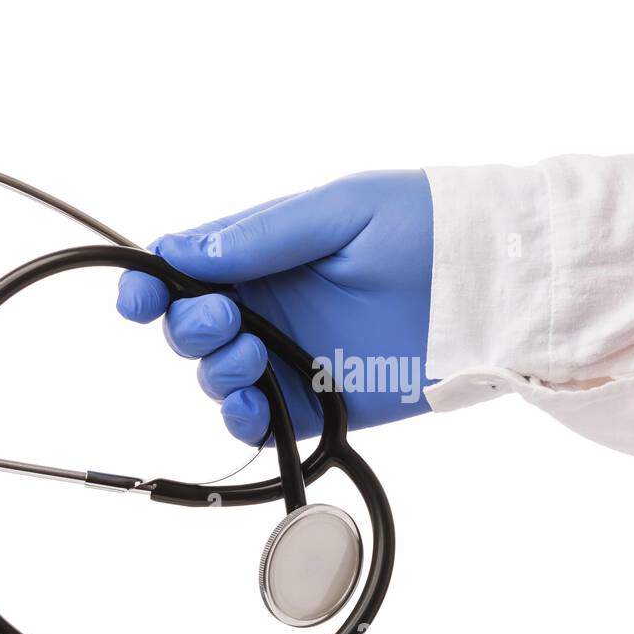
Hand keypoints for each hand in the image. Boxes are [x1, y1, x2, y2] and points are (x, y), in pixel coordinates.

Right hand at [116, 170, 433, 443]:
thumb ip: (264, 235)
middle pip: (191, 326)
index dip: (153, 283)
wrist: (494, 286)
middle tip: (221, 318)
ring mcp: (293, 357)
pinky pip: (260, 422)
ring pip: (217, 376)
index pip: (189, 269)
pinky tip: (252, 402)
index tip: (138, 296)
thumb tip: (184, 252)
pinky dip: (242, 418)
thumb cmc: (427, 227)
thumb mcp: (342, 211)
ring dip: (214, 370)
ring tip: (249, 355)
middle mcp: (273, 305)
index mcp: (269, 253)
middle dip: (187, 325)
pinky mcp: (319, 403)